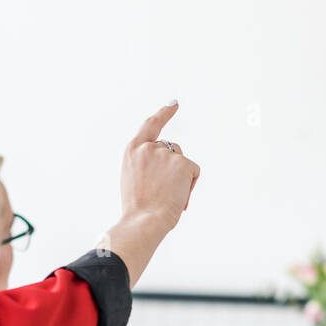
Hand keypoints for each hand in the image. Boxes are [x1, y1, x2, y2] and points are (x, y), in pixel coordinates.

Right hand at [103, 102, 201, 286]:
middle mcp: (148, 147)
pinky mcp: (182, 163)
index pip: (151, 125)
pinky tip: (179, 196)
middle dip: (173, 168)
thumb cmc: (138, 209)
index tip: (174, 103)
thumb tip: (168, 166)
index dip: (164, 113)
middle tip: (162, 192)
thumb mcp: (134, 179)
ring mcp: (166, 153)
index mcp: (132, 150)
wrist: (143, 221)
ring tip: (168, 197)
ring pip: (183, 161)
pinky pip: (194, 171)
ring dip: (181, 178)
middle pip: (172, 149)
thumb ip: (146, 164)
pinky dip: (190, 185)